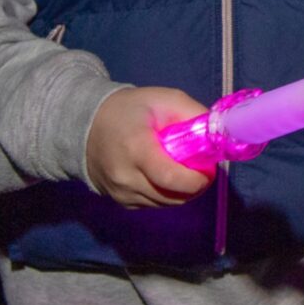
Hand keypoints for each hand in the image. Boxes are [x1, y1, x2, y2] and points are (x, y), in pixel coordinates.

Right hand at [85, 87, 213, 207]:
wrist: (85, 125)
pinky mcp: (120, 202)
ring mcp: (121, 193)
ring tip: (184, 169)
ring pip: (165, 204)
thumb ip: (193, 114)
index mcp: (136, 149)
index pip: (170, 177)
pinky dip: (167, 195)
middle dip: (195, 185)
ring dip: (182, 192)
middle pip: (172, 196)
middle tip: (201, 167)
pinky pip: (153, 205)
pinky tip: (166, 176)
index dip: (196, 179)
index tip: (208, 170)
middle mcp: (126, 177)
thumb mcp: (165, 99)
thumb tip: (217, 135)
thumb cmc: (130, 109)